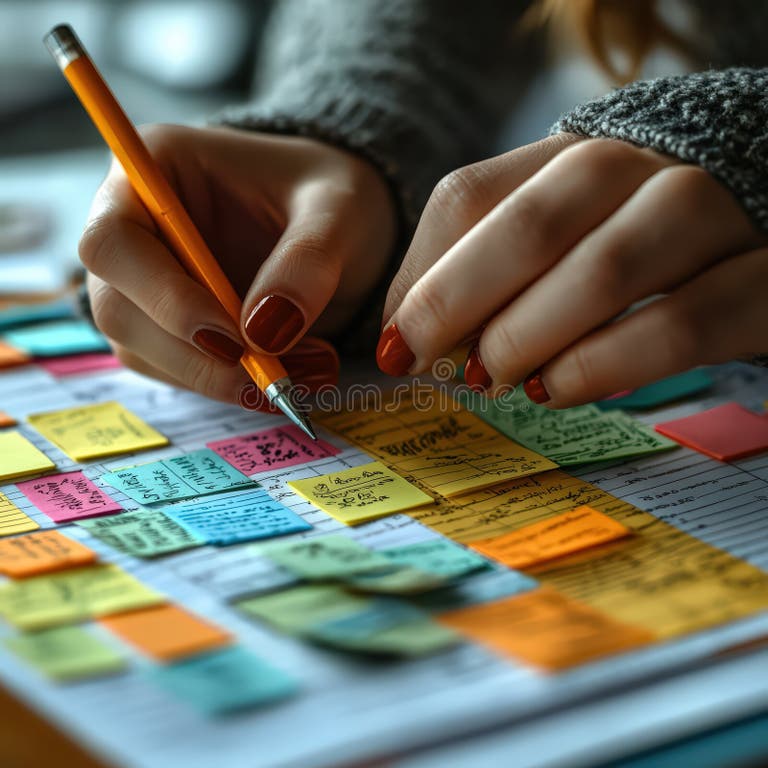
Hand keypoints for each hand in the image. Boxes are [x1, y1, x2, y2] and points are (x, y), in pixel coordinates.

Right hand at [81, 125, 396, 404]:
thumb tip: (262, 333)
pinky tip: (289, 372)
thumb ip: (307, 261)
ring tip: (301, 370)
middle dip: (192, 354)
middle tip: (271, 374)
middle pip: (117, 308)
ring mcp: (147, 280)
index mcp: (159, 169)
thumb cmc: (331, 196)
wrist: (345, 222)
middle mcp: (137, 224)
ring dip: (217, 377)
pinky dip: (229, 384)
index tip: (232, 337)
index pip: (112, 241)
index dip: (163, 298)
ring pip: (143, 350)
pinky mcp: (170, 324)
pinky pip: (177, 370)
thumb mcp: (338, 210)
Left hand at [378, 135, 767, 405]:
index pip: (469, 197)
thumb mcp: (554, 233)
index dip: (421, 278)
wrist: (761, 209)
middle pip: (529, 228)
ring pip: (603, 272)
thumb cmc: (629, 236)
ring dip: (528, 337)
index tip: (395, 344)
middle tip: (428, 365)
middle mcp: (638, 169)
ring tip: (494, 379)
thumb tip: (403, 332)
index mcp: (569, 156)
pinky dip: (603, 365)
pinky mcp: (763, 277)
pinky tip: (558, 388)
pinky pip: (679, 325)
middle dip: (459, 306)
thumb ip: (484, 266)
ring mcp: (708, 214)